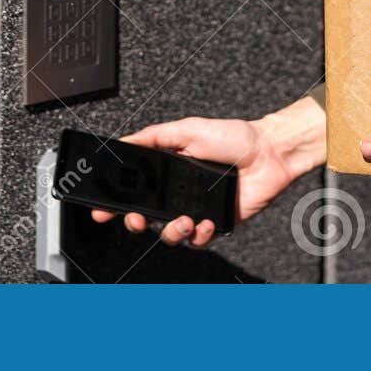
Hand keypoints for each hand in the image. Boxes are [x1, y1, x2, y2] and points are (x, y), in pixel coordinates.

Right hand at [90, 96, 326, 246]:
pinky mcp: (215, 224)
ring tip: (183, 220)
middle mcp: (178, 193)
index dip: (116, 202)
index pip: (135, 190)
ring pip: (170, 234)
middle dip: (135, 222)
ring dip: (171, 232)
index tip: (101, 210)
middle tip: (136, 219)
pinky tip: (205, 222)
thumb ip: (153, 137)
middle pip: (146, 217)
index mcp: (168, 171)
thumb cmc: (233, 137)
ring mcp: (196, 210)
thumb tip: (123, 141)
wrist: (268, 153)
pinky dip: (199, 234)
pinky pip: (198, 240)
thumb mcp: (186, 130)